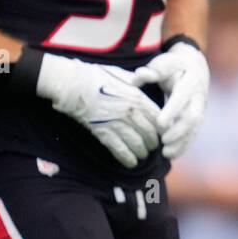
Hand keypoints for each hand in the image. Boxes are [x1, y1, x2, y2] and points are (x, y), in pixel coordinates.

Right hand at [36, 52, 160, 167]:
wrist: (73, 85)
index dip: (162, 128)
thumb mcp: (121, 74)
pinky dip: (127, 158)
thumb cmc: (96, 76)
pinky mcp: (103, 133)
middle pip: (149, 133)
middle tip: (154, 147)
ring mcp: (117, 123)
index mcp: (137, 97)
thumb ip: (136, 82)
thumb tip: (144, 82)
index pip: (158, 117)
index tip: (163, 133)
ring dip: (142, 152)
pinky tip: (131, 163)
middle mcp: (130, 112)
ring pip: (136, 143)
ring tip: (143, 155)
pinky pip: (119, 149)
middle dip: (153, 142)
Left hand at [131, 40, 208, 158]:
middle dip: (179, 131)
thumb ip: (151, 71)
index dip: (172, 111)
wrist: (194, 66)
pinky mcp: (198, 117)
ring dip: (182, 143)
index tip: (159, 124)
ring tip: (166, 154)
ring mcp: (200, 108)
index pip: (182, 98)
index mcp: (190, 81)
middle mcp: (198, 96)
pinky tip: (171, 155)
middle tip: (163, 141)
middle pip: (193, 116)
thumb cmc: (173, 66)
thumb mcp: (164, 63)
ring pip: (195, 128)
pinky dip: (184, 145)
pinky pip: (194, 133)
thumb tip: (137, 77)